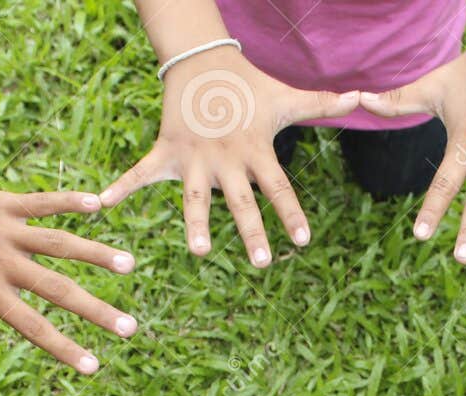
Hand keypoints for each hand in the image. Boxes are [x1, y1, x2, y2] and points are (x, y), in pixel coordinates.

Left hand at [0, 159, 135, 370]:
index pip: (33, 327)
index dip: (66, 348)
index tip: (94, 367)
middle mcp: (2, 262)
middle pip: (59, 290)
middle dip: (97, 311)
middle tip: (131, 328)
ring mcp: (4, 229)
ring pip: (60, 243)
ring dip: (96, 254)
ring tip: (129, 265)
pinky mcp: (0, 202)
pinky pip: (41, 202)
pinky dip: (69, 201)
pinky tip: (98, 203)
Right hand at [101, 48, 356, 265]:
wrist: (203, 61)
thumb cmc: (248, 87)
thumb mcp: (285, 97)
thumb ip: (321, 104)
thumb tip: (362, 98)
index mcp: (255, 151)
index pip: (279, 187)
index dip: (291, 213)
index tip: (303, 240)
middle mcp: (226, 160)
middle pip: (241, 202)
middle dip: (251, 232)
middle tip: (263, 263)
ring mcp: (194, 158)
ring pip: (195, 198)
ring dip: (196, 224)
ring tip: (200, 252)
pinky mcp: (166, 151)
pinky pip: (140, 173)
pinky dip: (121, 187)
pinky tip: (103, 205)